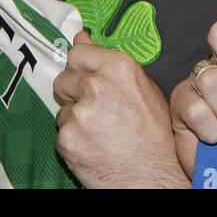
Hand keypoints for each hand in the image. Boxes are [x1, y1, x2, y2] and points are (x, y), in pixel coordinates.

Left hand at [54, 31, 188, 187]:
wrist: (153, 178)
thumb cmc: (156, 136)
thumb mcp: (145, 90)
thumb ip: (112, 64)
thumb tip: (83, 38)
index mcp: (120, 68)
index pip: (79, 52)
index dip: (82, 65)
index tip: (84, 72)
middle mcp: (97, 86)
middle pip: (64, 77)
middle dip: (74, 90)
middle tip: (95, 108)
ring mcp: (80, 113)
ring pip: (62, 106)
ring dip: (74, 116)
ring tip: (100, 130)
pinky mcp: (67, 138)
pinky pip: (61, 130)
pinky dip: (73, 137)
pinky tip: (94, 144)